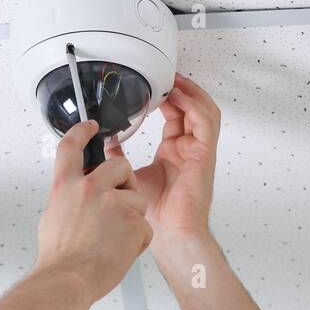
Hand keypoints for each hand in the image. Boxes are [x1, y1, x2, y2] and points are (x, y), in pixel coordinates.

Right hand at [32, 118, 152, 298]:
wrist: (69, 280)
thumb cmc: (59, 258)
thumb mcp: (52, 218)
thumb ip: (66, 200)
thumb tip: (71, 198)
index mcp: (66, 185)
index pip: (72, 146)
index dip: (82, 132)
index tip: (90, 126)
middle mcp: (90, 188)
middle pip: (120, 165)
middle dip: (125, 180)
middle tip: (119, 202)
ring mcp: (114, 203)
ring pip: (136, 197)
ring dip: (131, 216)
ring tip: (114, 238)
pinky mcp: (133, 221)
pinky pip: (143, 225)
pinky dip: (137, 240)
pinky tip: (121, 250)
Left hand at [104, 72, 220, 242]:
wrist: (169, 235)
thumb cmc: (155, 216)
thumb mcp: (128, 176)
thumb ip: (117, 156)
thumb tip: (103, 142)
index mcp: (173, 154)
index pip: (174, 117)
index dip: (166, 98)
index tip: (152, 85)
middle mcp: (187, 150)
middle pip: (189, 109)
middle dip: (178, 89)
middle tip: (163, 74)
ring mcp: (198, 151)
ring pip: (202, 110)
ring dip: (189, 92)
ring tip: (173, 79)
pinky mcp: (204, 154)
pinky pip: (206, 121)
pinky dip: (194, 104)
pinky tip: (180, 95)